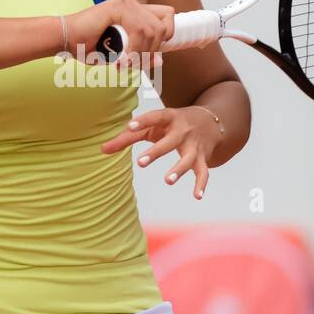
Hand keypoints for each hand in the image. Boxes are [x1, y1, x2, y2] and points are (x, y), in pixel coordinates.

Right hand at [64, 0, 174, 66]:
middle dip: (152, 51)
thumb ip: (142, 55)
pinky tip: (123, 58)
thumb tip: (160, 61)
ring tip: (126, 64)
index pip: (168, 17)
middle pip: (163, 27)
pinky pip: (139, 30)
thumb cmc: (89, 46)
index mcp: (136, 10)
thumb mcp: (122, 54)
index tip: (151, 54)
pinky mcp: (118, 6)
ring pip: (153, 31)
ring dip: (142, 53)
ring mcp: (126, 2)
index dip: (166, 37)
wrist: (66, 39)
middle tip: (134, 64)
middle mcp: (133, 3)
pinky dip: (135, 49)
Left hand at [101, 106, 221, 198]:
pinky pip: (203, 172)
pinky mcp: (203, 158)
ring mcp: (194, 145)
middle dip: (156, 152)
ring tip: (167, 181)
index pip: (156, 117)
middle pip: (170, 142)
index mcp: (169, 118)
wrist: (211, 121)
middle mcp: (183, 131)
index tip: (130, 126)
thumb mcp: (152, 127)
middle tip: (140, 163)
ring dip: (179, 169)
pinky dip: (201, 184)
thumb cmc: (172, 125)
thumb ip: (127, 137)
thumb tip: (102, 150)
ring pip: (188, 158)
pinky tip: (197, 196)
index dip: (143, 120)